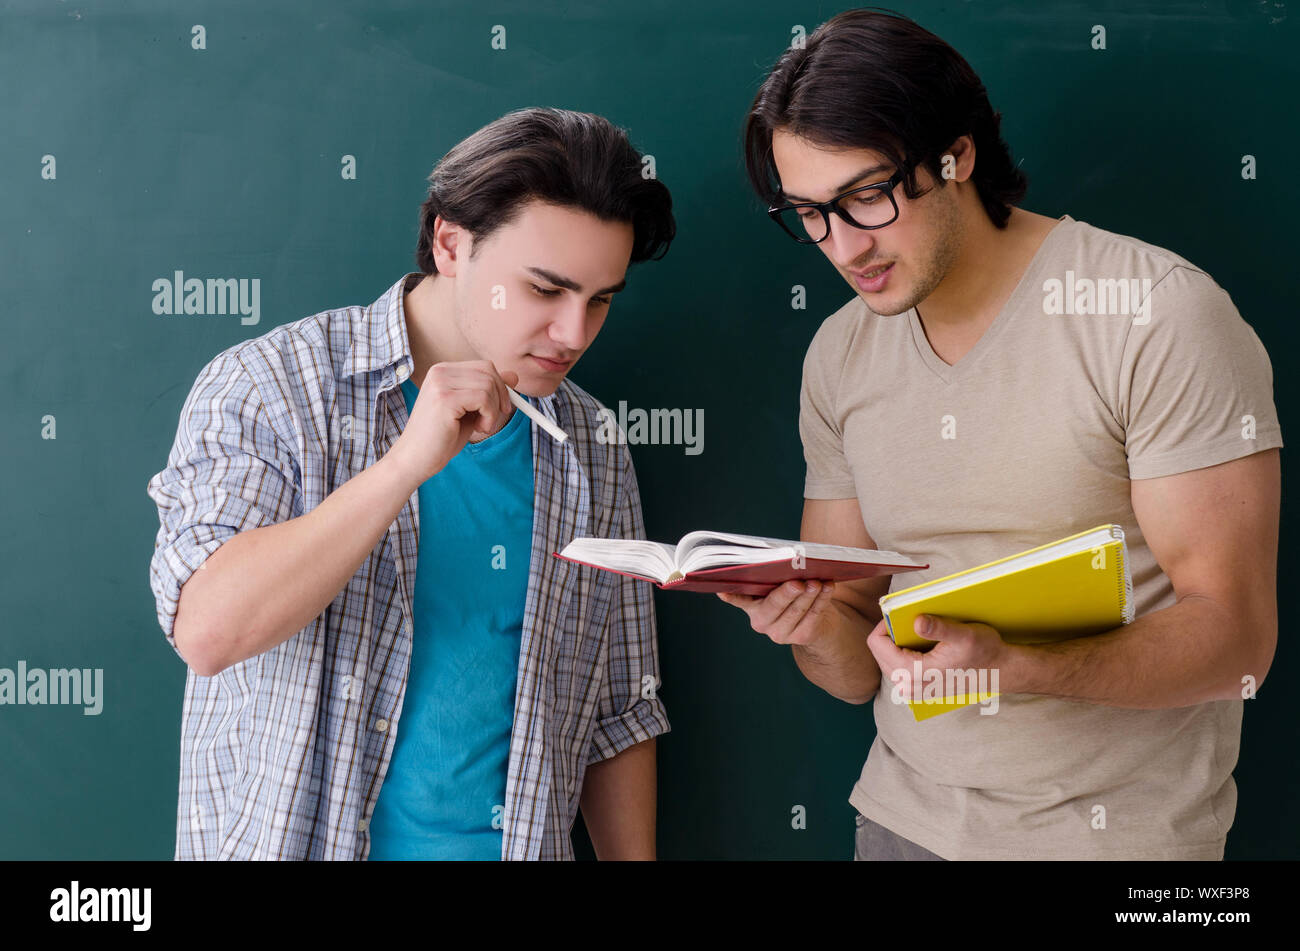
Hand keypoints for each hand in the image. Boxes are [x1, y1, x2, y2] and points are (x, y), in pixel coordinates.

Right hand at [388, 360, 519, 483]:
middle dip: (501, 397)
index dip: (500, 387)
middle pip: (489, 371)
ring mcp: (441, 383)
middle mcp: (440, 372)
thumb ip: (489, 392)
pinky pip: (483, 398)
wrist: (416, 459)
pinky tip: (478, 428)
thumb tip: (513, 376)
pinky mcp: (445, 398)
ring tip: (481, 426)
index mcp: (443, 371)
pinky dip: (489, 416)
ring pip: (489, 385)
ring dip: (494, 410)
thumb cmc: (441, 438)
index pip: (485, 366)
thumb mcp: (471, 411)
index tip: (501, 408)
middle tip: (492, 419)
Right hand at [716, 580, 837, 645]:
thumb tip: (787, 561)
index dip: (731, 596)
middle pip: (774, 606)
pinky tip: (828, 587)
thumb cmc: (793, 594)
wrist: (815, 620)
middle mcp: (762, 622)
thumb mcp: (781, 586)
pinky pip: (813, 616)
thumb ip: (777, 577)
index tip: (722, 591)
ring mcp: (781, 633)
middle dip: (786, 593)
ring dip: (809, 595)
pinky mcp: (801, 637)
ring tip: (817, 582)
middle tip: (797, 582)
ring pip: (796, 611)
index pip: (739, 599)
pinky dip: (822, 600)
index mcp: (752, 606)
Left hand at [865, 614, 1017, 701]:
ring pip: (886, 658)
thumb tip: (917, 621)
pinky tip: (923, 646)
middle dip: (892, 633)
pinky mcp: (916, 689)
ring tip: (920, 634)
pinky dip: (904, 652)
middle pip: (879, 650)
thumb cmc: (984, 653)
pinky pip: (897, 666)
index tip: (902, 614)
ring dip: (898, 643)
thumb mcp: (964, 635)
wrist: (999, 671)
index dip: (885, 623)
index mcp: (912, 672)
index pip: (876, 643)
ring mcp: (910, 689)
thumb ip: (939, 628)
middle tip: (913, 622)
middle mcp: (907, 685)